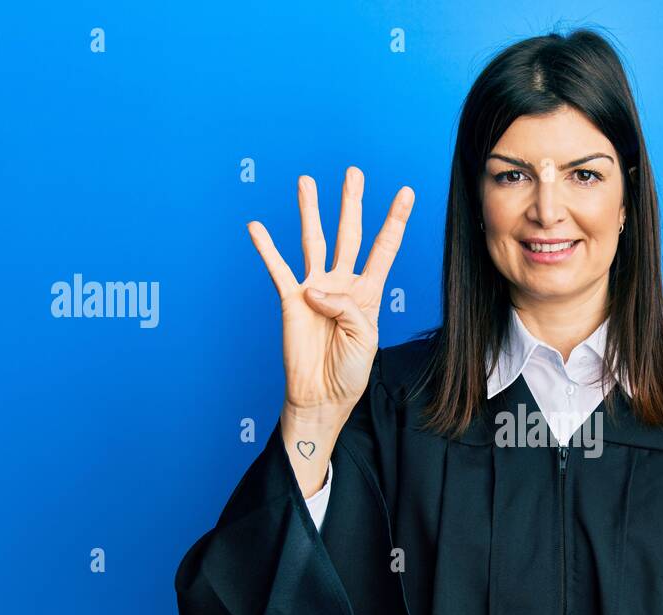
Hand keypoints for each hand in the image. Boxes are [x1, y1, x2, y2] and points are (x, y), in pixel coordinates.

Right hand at [247, 168, 414, 416]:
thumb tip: (315, 288)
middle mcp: (342, 283)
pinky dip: (266, 248)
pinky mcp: (290, 300)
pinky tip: (256, 227)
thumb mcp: (364, 338)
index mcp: (368, 291)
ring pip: (314, 240)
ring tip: (307, 182)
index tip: (406, 192)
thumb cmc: (350, 370)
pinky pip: (277, 268)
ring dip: (310, 211)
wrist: (323, 394)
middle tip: (353, 172)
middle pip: (349, 233)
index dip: (395, 220)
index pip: (384, 247)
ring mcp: (315, 288)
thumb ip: (347, 308)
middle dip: (352, 202)